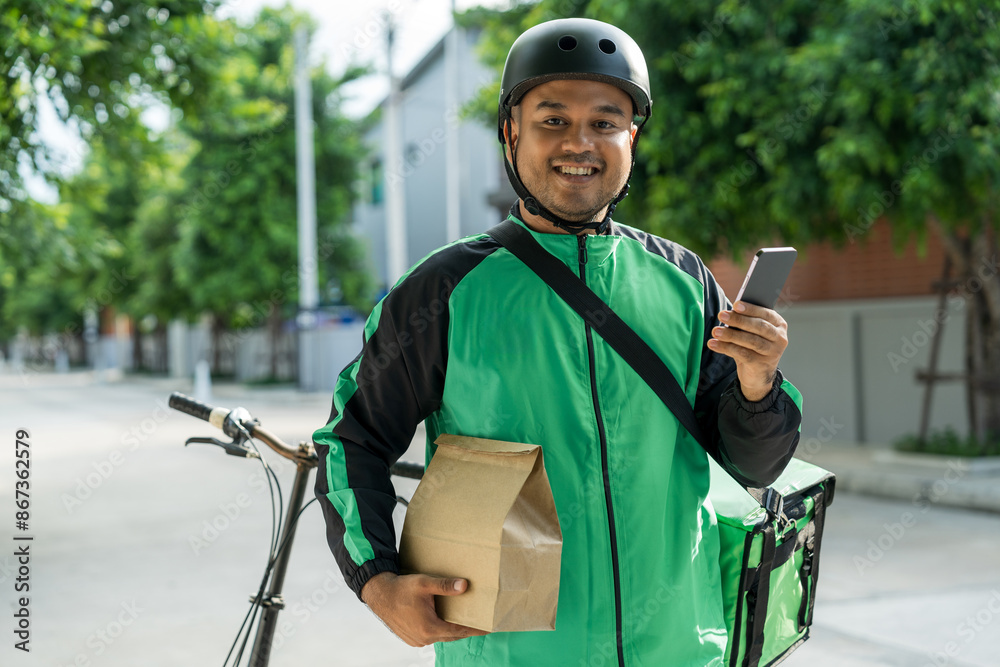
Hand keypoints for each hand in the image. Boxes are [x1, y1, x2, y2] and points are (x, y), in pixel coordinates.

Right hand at [361, 571, 489, 646]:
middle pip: (452, 635)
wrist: (380, 594)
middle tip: (480, 623)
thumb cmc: (401, 588)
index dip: (475, 629)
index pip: (460, 631)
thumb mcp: (424, 583)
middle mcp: (424, 638)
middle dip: (466, 630)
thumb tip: (464, 585)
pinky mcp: (412, 639)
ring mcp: (417, 640)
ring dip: (452, 630)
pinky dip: (440, 631)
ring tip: (465, 621)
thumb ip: (444, 585)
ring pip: (442, 637)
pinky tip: (445, 621)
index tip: (489, 628)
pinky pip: (432, 637)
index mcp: (429, 628)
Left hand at [707, 301, 787, 401]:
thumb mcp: (751, 332)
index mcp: (779, 324)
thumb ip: (745, 322)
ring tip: (715, 331)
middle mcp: (780, 338)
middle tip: (721, 315)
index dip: (751, 309)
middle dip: (739, 320)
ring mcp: (773, 352)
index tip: (735, 305)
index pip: (766, 313)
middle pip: (759, 326)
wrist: (758, 375)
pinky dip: (727, 348)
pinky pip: (743, 354)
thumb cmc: (753, 346)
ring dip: (731, 335)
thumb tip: (729, 313)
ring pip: (751, 341)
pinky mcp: (762, 365)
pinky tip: (713, 344)